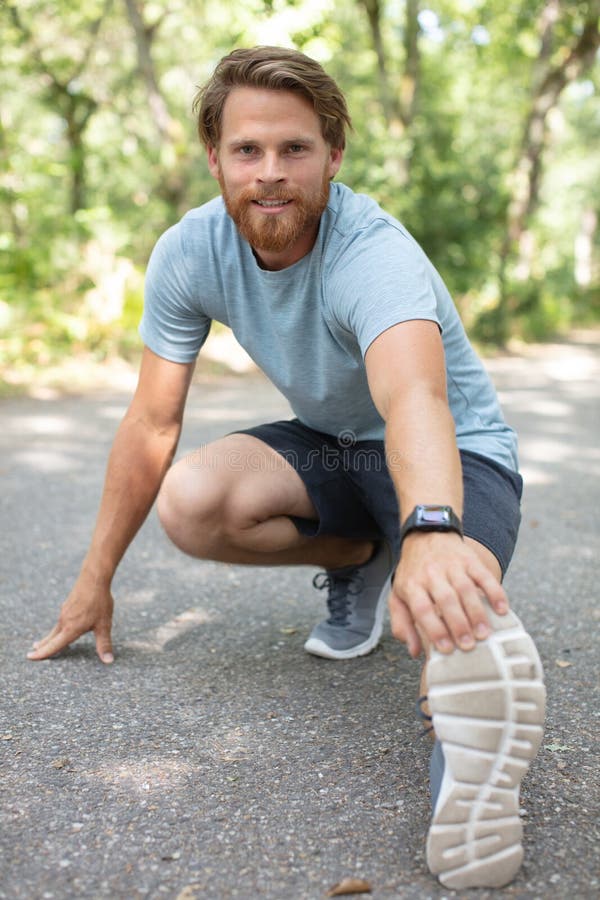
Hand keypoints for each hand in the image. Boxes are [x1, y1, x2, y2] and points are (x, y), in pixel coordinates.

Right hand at [28, 571, 113, 662]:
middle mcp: (64, 621)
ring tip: (42, 642)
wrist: (93, 578)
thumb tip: (108, 661)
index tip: (30, 658)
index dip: (42, 654)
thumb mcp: (104, 625)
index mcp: (71, 629)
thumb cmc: (99, 602)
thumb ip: (104, 644)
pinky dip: (57, 628)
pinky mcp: (67, 605)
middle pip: (51, 638)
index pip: (54, 646)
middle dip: (42, 647)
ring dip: (48, 637)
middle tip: (31, 653)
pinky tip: (61, 626)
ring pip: (55, 628)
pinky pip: (60, 620)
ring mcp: (65, 612)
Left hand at [389, 531, 508, 657]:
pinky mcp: (469, 560)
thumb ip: (403, 624)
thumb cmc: (413, 573)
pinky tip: (502, 609)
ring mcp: (452, 565)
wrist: (426, 535)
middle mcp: (431, 574)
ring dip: (477, 613)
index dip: (434, 630)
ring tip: (484, 634)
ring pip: (466, 589)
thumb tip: (416, 651)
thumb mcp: (398, 596)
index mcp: (412, 585)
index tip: (446, 649)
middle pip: (446, 600)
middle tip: (469, 645)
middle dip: (458, 624)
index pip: (422, 609)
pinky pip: (484, 575)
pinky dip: (495, 592)